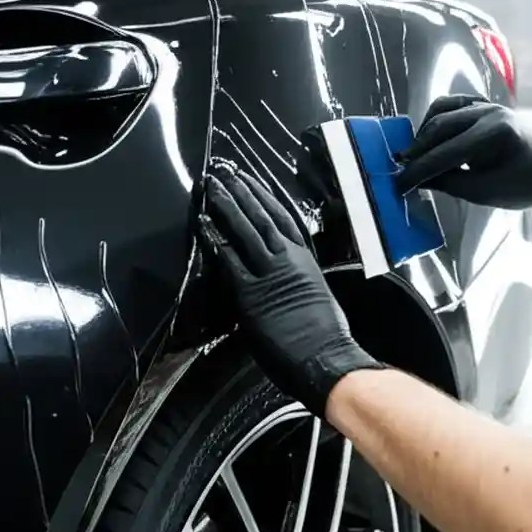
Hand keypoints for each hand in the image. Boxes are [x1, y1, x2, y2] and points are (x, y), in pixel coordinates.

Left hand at [197, 166, 382, 416]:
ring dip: (228, 204)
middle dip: (243, 191)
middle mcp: (289, 260)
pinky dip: (215, 237)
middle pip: (262, 216)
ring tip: (214, 185)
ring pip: (246, 229)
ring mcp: (268, 274)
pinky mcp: (250, 292)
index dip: (266, 197)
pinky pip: (228, 258)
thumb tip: (286, 283)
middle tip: (226, 171)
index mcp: (306, 262)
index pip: (284, 219)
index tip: (252, 180)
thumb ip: (298, 283)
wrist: (326, 360)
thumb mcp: (318, 298)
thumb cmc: (327, 339)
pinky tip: (204, 221)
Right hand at [395, 96, 531, 215]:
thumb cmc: (524, 186)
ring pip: (442, 110)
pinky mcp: (485, 104)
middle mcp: (490, 112)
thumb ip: (447, 182)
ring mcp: (487, 104)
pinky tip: (430, 135)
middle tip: (400, 168)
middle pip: (440, 126)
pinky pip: (452, 104)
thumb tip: (415, 180)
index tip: (399, 183)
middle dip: (417, 150)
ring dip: (424, 132)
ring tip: (415, 154)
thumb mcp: (484, 192)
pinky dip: (436, 118)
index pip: (446, 152)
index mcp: (496, 134)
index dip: (419, 169)